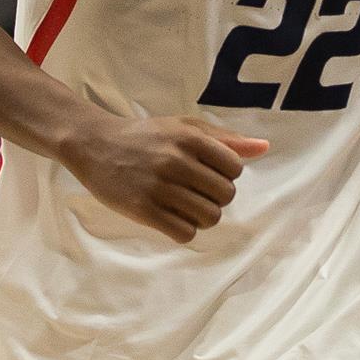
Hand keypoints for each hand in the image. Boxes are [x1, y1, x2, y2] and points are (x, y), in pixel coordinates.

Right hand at [61, 115, 267, 243]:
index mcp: (190, 138)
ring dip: (202, 216)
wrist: (95, 144)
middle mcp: (176, 161)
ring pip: (209, 217)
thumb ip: (226, 139)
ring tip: (186, 205)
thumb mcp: (185, 127)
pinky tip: (172, 217)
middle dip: (216, 197)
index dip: (227, 175)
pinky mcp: (143, 210)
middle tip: (196, 191)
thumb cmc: (147, 136)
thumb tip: (264, 148)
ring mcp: (159, 187)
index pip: (235, 168)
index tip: (209, 173)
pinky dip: (184, 230)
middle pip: (225, 195)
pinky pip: (185, 232)